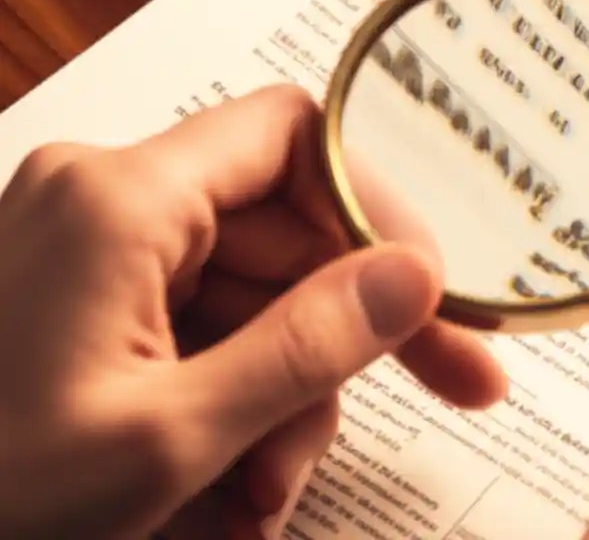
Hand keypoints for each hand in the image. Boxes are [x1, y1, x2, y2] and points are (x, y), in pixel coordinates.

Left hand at [0, 85, 507, 539]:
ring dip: (290, 397)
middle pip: (286, 231)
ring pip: (256, 296)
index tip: (435, 285)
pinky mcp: (91, 307)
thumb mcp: (167, 439)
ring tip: (265, 495)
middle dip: (348, 335)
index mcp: (116, 201)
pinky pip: (208, 332)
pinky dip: (240, 406)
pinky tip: (236, 485)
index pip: (296, 138)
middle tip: (452, 384)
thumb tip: (413, 278)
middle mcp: (106, 205)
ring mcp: (96, 257)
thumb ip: (306, 349)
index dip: (380, 206)